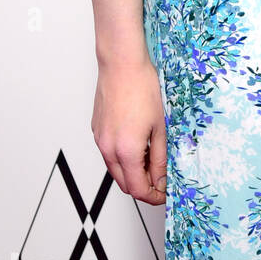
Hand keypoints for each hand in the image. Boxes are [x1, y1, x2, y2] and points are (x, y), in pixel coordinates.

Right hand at [91, 57, 166, 204]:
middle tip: (160, 180)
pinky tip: (137, 143)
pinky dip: (122, 157)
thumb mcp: (160, 125)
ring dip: (132, 172)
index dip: (153, 196)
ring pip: (115, 169)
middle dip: (143, 187)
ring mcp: (100, 139)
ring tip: (151, 158)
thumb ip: (160, 156)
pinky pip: (109, 152)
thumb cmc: (142, 86)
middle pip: (124, 183)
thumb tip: (162, 177)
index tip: (163, 193)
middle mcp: (108, 148)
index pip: (137, 189)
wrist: (122, 64)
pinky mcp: (97, 130)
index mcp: (125, 150)